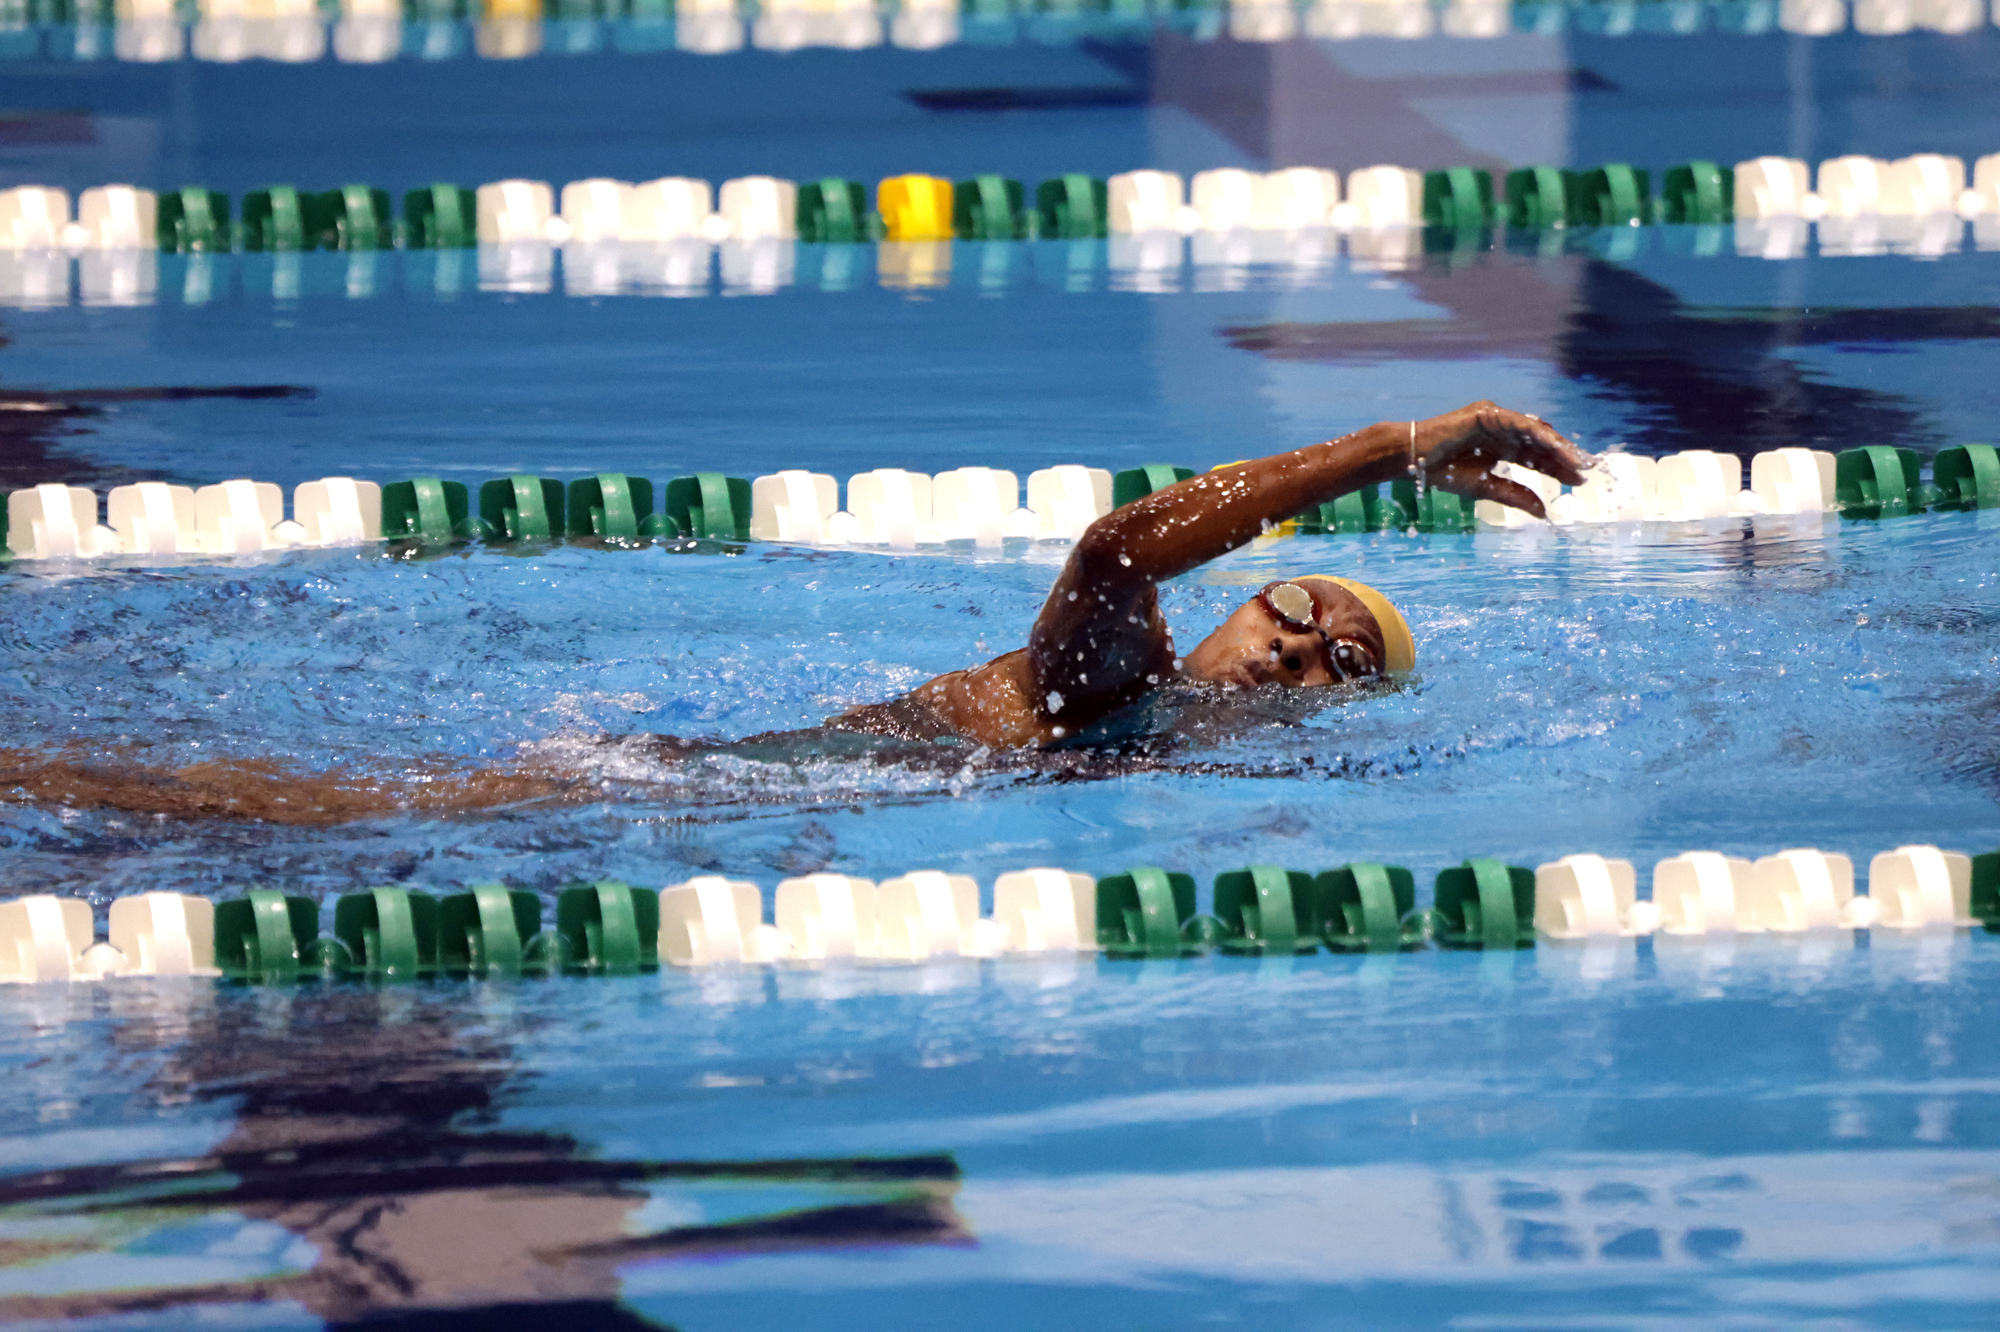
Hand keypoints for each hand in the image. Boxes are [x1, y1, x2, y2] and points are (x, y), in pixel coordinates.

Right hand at [1412, 401, 1591, 519]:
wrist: (1411, 460)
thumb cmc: (1441, 472)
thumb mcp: (1485, 488)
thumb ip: (1514, 496)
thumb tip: (1544, 512)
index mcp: (1501, 448)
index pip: (1536, 457)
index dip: (1557, 468)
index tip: (1579, 480)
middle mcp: (1502, 430)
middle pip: (1540, 443)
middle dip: (1564, 455)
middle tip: (1588, 469)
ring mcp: (1496, 419)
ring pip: (1535, 431)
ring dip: (1557, 445)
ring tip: (1577, 460)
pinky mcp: (1488, 413)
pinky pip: (1520, 424)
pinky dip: (1539, 435)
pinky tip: (1555, 448)